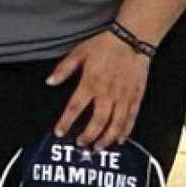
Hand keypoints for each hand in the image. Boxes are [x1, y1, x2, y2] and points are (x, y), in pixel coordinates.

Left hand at [47, 31, 147, 150]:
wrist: (132, 39)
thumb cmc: (104, 45)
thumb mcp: (78, 53)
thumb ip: (63, 69)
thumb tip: (49, 82)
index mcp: (90, 83)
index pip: (75, 108)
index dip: (66, 122)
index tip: (59, 132)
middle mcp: (107, 93)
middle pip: (97, 121)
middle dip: (88, 136)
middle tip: (81, 144)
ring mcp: (123, 96)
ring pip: (115, 124)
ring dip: (106, 138)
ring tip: (98, 147)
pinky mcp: (136, 96)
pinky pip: (131, 118)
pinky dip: (125, 131)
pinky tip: (120, 139)